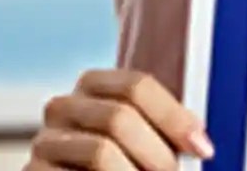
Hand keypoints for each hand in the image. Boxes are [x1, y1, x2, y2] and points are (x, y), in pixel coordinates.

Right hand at [25, 69, 214, 169]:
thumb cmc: (130, 162)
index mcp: (95, 85)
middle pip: (119, 117)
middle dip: (157, 155)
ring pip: (101, 151)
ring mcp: (43, 142)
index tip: (203, 149)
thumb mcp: (148, 140)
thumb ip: (169, 133)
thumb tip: (202, 142)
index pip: (137, 86)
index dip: (175, 117)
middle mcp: (63, 107)